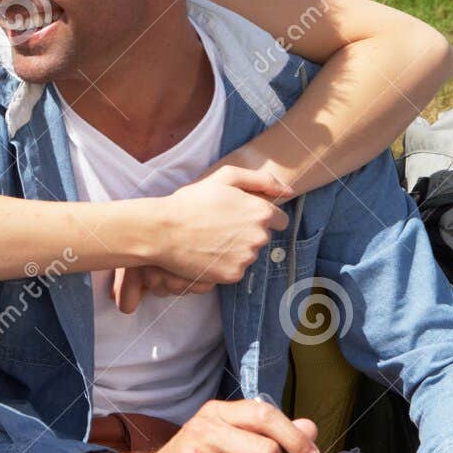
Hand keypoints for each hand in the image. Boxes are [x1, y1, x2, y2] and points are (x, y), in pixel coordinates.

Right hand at [110, 167, 289, 311]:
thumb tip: (289, 191)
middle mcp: (259, 237)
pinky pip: (235, 269)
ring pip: (248, 254)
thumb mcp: (225, 177)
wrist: (163, 231)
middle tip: (219, 225)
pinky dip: (224, 263)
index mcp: (261, 212)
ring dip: (235, 248)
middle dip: (247, 232)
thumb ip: (261, 180)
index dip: (260, 216)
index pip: (280, 220)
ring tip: (210, 238)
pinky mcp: (233, 275)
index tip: (241, 215)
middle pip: (262, 238)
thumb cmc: (192, 201)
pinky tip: (207, 252)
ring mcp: (246, 258)